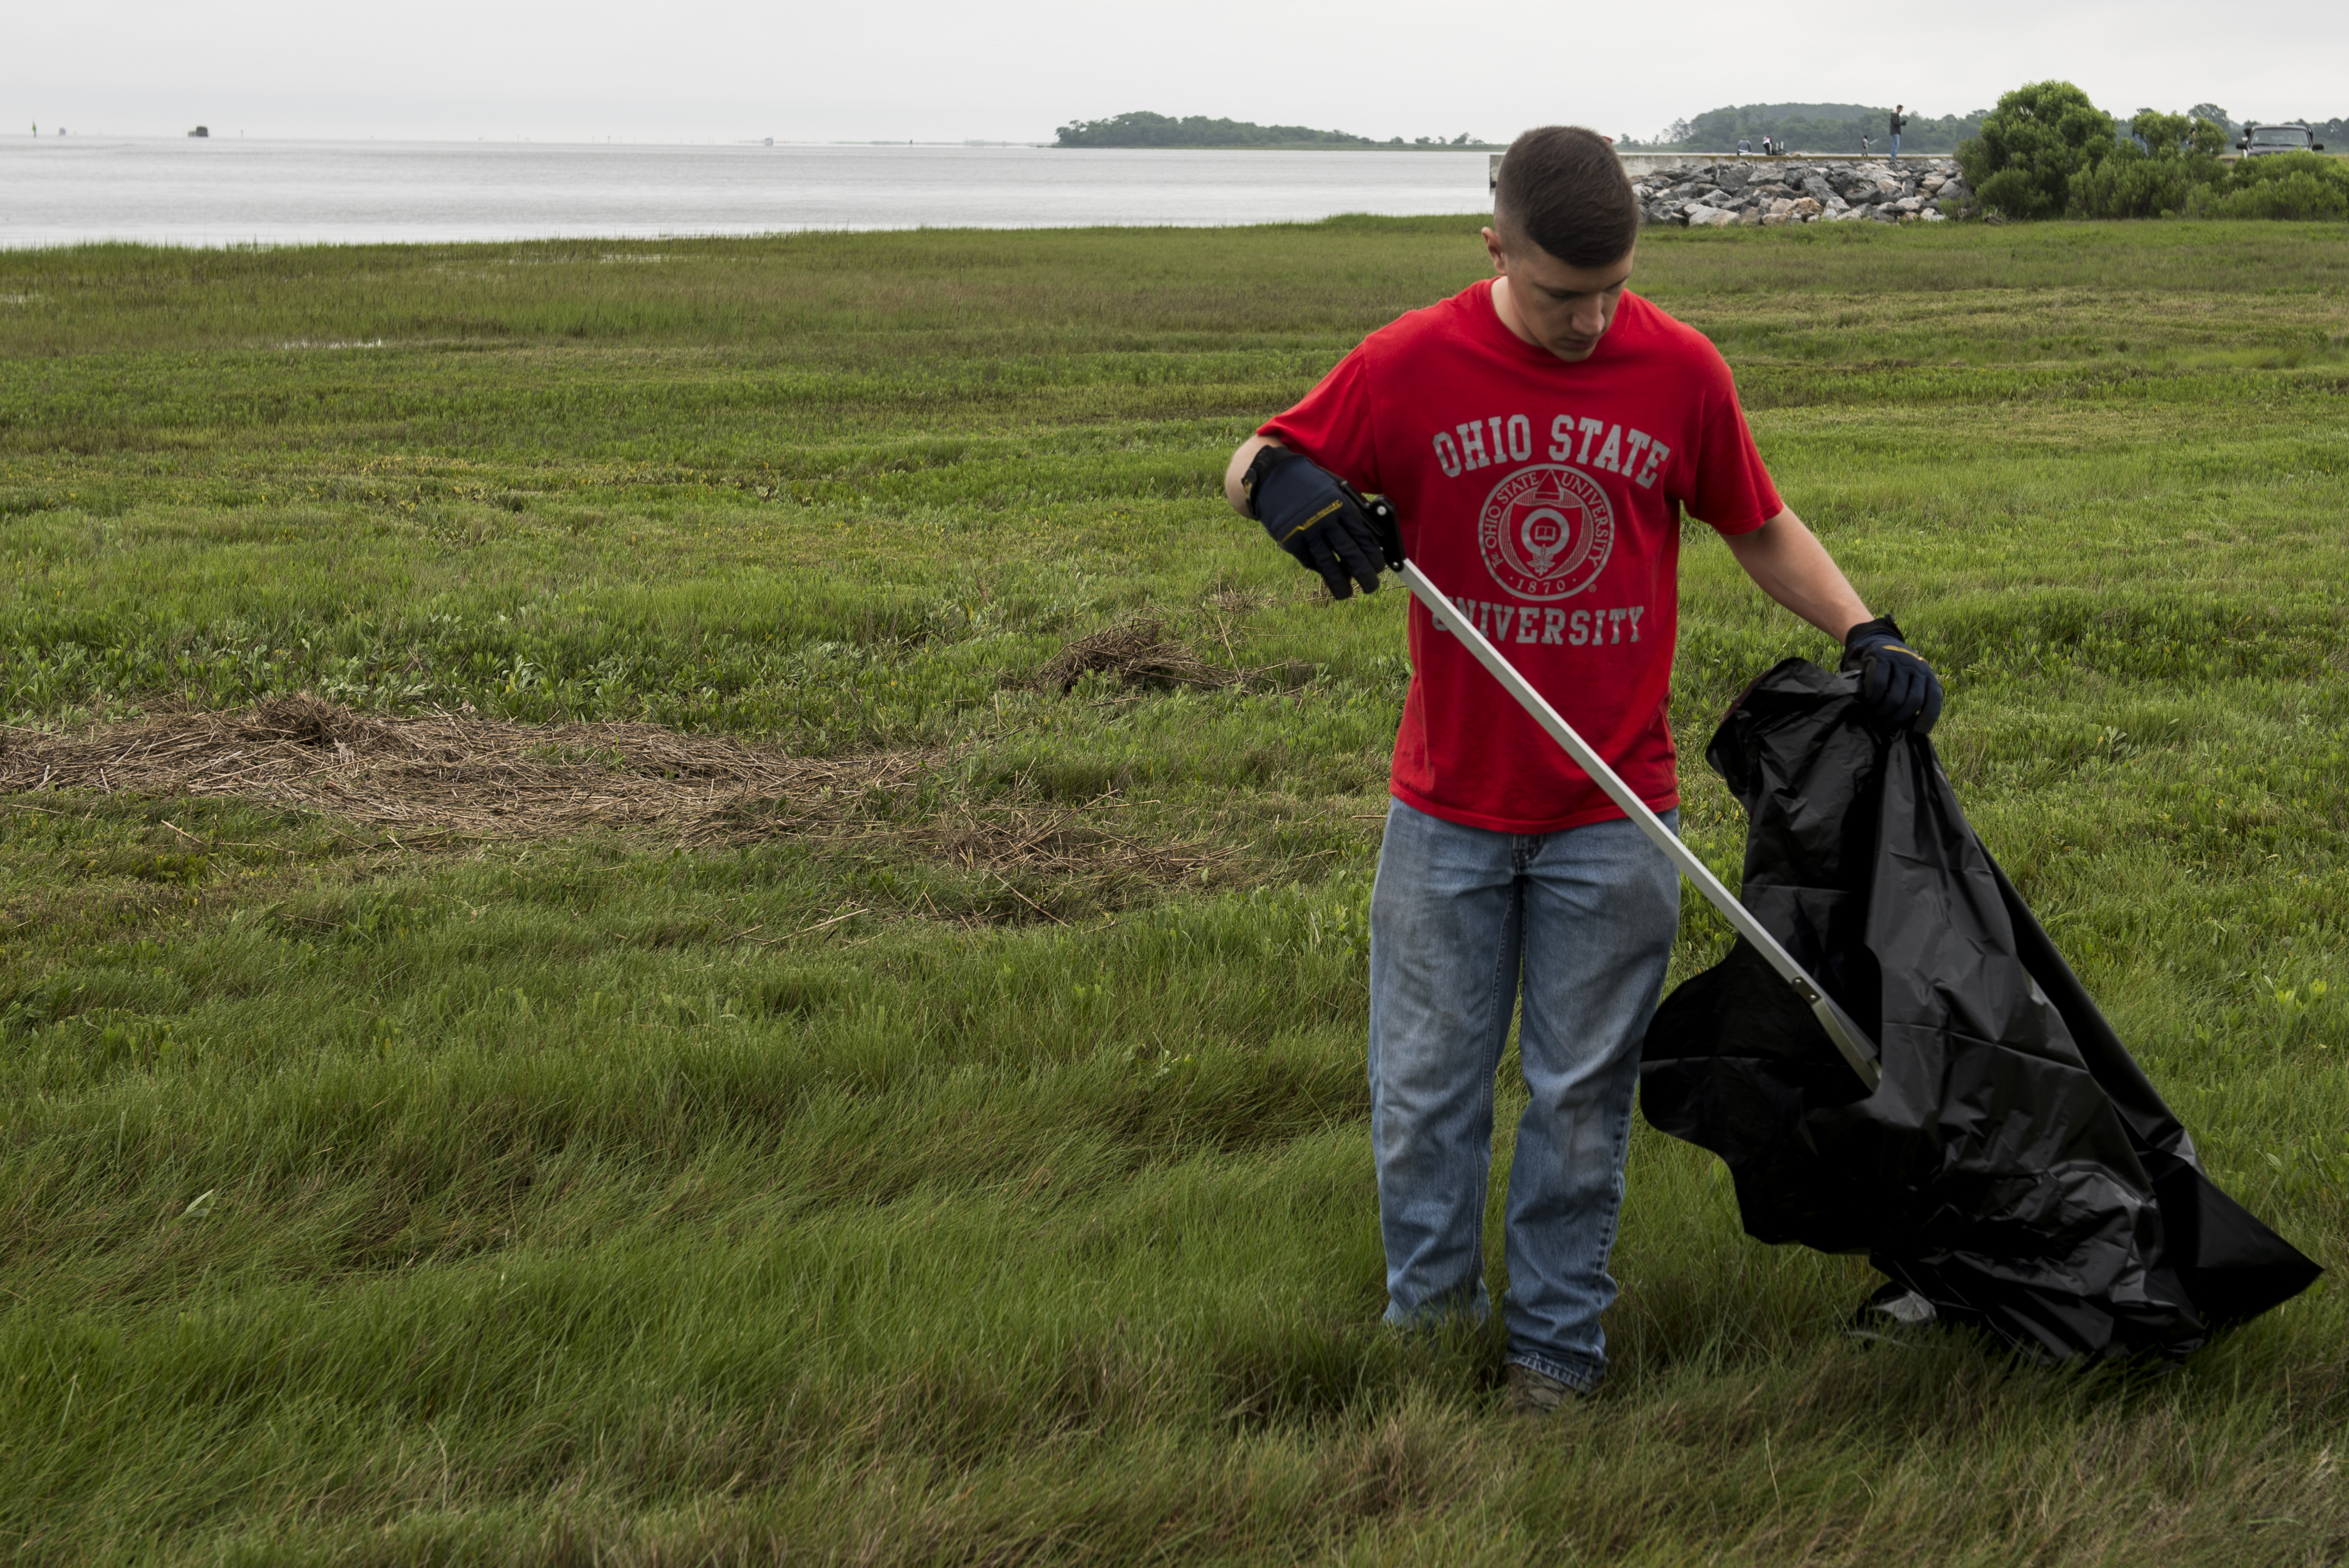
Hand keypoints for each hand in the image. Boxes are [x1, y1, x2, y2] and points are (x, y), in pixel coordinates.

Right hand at [1250, 451, 1394, 599]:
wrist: (1274, 476)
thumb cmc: (1309, 483)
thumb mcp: (1334, 491)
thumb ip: (1347, 515)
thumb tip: (1361, 546)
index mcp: (1340, 506)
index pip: (1362, 538)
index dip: (1373, 557)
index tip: (1378, 568)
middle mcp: (1325, 520)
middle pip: (1350, 554)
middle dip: (1364, 574)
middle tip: (1371, 587)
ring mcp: (1306, 532)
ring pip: (1328, 564)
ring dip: (1339, 583)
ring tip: (1347, 594)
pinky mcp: (1290, 541)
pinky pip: (1308, 561)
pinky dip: (1318, 569)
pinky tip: (1326, 575)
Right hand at [1840, 616, 1943, 733]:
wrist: (1877, 640)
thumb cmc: (1894, 670)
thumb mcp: (1910, 679)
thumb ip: (1913, 696)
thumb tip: (1911, 727)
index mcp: (1928, 675)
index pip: (1933, 699)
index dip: (1927, 718)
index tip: (1916, 731)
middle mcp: (1918, 667)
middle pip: (1913, 701)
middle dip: (1899, 718)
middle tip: (1886, 726)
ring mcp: (1900, 661)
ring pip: (1895, 696)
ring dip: (1884, 712)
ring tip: (1875, 717)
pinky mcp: (1882, 657)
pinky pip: (1879, 684)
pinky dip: (1873, 698)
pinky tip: (1868, 702)